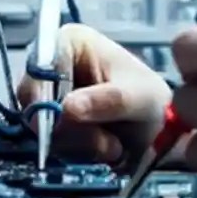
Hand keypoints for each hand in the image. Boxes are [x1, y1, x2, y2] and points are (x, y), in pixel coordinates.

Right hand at [17, 23, 170, 168]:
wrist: (162, 128)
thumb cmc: (152, 99)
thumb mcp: (139, 97)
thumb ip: (108, 101)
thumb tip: (68, 109)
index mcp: (70, 43)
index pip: (39, 68)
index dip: (42, 96)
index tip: (60, 122)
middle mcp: (52, 69)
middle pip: (34, 103)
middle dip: (68, 130)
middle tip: (103, 142)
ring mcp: (50, 100)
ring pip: (41, 130)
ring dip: (77, 146)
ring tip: (112, 146)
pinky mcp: (52, 126)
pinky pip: (50, 147)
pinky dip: (76, 155)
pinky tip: (103, 151)